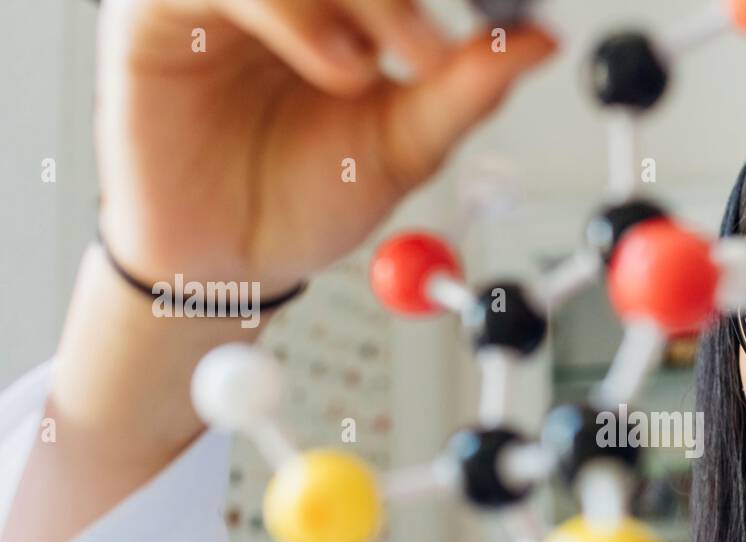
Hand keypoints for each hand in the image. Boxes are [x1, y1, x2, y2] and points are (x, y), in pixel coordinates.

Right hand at [96, 0, 555, 294]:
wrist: (234, 263)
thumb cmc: (306, 196)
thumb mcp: (404, 145)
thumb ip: (465, 89)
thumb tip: (542, 42)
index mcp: (340, 1)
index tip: (502, 4)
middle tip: (443, 44)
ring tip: (398, 65)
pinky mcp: (156, 14)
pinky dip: (294, 14)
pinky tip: (341, 69)